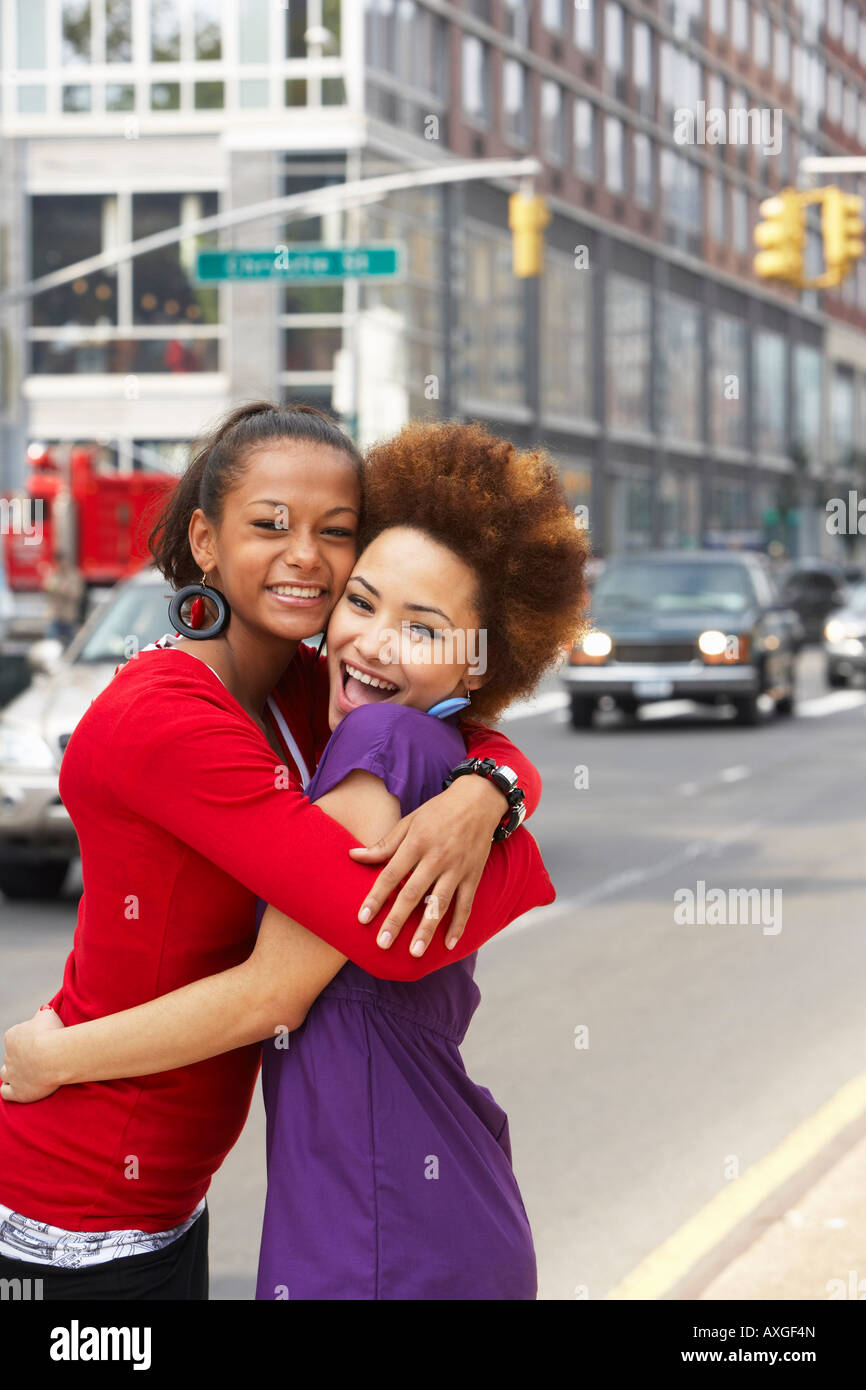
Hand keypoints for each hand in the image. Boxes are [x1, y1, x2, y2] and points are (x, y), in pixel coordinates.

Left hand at [1, 1006, 64, 1103]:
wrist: (54, 1056)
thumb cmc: (52, 1033)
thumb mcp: (48, 1015)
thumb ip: (43, 1014)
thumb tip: (43, 1011)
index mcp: (12, 1036)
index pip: (15, 1037)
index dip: (27, 1039)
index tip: (40, 1040)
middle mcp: (8, 1055)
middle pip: (11, 1055)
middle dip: (21, 1056)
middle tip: (39, 1056)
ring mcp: (11, 1074)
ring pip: (4, 1073)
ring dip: (11, 1073)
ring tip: (26, 1072)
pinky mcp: (17, 1091)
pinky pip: (6, 1092)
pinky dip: (9, 1090)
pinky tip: (17, 1088)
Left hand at [349, 774, 506, 955]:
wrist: (479, 801)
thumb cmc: (438, 811)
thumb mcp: (409, 821)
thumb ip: (384, 844)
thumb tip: (353, 856)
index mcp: (416, 842)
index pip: (391, 874)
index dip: (376, 897)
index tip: (363, 918)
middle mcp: (436, 858)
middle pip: (413, 894)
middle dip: (397, 921)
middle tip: (382, 944)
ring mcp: (457, 868)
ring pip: (440, 904)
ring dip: (427, 930)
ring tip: (414, 952)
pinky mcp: (474, 876)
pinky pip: (466, 905)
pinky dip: (458, 926)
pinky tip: (448, 945)